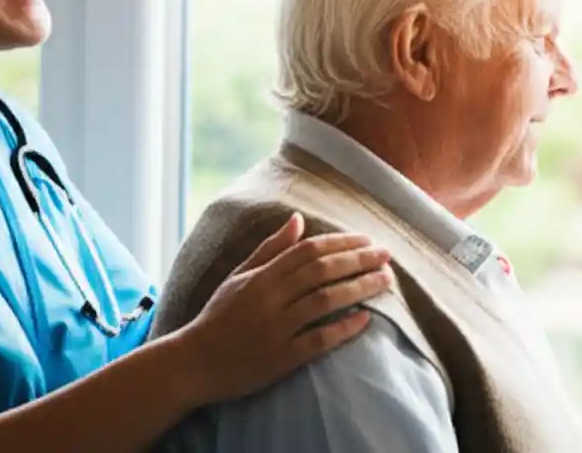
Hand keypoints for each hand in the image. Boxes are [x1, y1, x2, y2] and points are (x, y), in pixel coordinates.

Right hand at [175, 212, 392, 404]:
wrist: (194, 362)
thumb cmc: (218, 316)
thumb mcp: (239, 276)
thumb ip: (270, 248)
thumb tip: (298, 219)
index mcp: (260, 276)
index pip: (308, 251)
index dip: (342, 243)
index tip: (368, 240)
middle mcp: (269, 298)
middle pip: (321, 271)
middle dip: (358, 261)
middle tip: (387, 256)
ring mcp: (276, 329)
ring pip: (324, 301)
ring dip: (359, 288)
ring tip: (385, 281)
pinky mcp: (281, 358)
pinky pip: (318, 340)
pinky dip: (343, 328)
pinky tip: (365, 319)